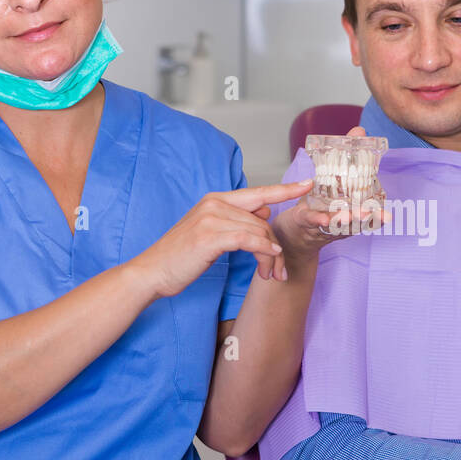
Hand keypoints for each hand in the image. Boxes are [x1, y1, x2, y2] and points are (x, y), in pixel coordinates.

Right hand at [134, 180, 313, 298]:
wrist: (152, 272)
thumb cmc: (181, 256)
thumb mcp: (211, 233)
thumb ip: (237, 220)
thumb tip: (266, 210)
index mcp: (216, 199)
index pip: (258, 192)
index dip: (286, 189)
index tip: (308, 184)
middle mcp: (214, 203)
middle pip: (263, 221)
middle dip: (275, 248)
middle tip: (279, 271)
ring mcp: (211, 218)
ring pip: (259, 233)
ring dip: (270, 257)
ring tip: (270, 275)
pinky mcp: (210, 236)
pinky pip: (249, 240)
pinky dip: (263, 251)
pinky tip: (268, 261)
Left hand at [270, 125, 390, 268]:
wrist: (296, 223)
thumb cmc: (320, 201)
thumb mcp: (335, 177)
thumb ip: (347, 154)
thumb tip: (360, 131)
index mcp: (352, 212)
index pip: (369, 215)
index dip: (379, 217)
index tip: (387, 216)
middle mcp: (342, 222)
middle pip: (354, 222)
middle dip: (363, 218)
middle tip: (370, 214)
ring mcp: (325, 223)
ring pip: (336, 223)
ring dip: (342, 220)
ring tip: (348, 216)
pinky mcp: (306, 221)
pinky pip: (313, 221)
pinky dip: (318, 219)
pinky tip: (323, 219)